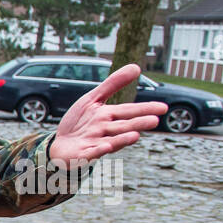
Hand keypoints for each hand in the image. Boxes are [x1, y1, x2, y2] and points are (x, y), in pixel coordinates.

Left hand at [49, 64, 165, 162]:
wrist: (58, 145)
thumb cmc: (79, 123)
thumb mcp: (93, 99)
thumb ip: (112, 84)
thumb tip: (137, 67)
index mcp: (108, 117)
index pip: (129, 111)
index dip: (145, 109)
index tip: (163, 108)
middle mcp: (104, 131)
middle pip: (122, 126)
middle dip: (137, 124)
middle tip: (154, 121)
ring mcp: (94, 144)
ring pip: (110, 141)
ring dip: (122, 140)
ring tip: (136, 136)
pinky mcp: (82, 155)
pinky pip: (91, 153)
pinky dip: (99, 151)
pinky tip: (106, 147)